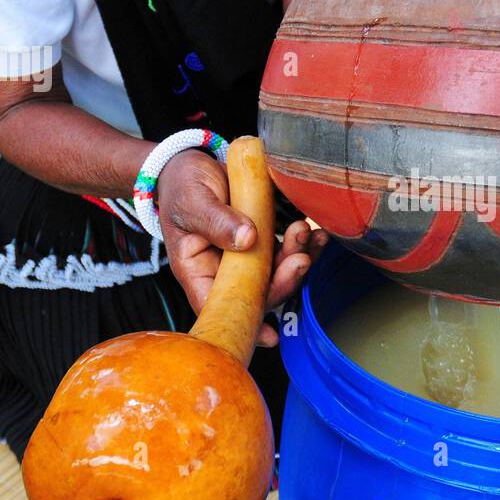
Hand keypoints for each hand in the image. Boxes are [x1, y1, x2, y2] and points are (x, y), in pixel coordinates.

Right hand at [157, 150, 328, 345]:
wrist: (194, 163)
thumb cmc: (183, 186)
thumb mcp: (193, 201)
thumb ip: (217, 221)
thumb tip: (246, 240)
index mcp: (199, 271)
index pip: (220, 307)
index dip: (244, 324)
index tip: (270, 335)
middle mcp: (225, 272)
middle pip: (258, 293)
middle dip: (283, 281)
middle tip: (299, 258)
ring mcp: (248, 258)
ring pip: (278, 274)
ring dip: (298, 259)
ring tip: (306, 233)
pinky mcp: (266, 241)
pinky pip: (288, 251)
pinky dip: (304, 244)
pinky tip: (315, 232)